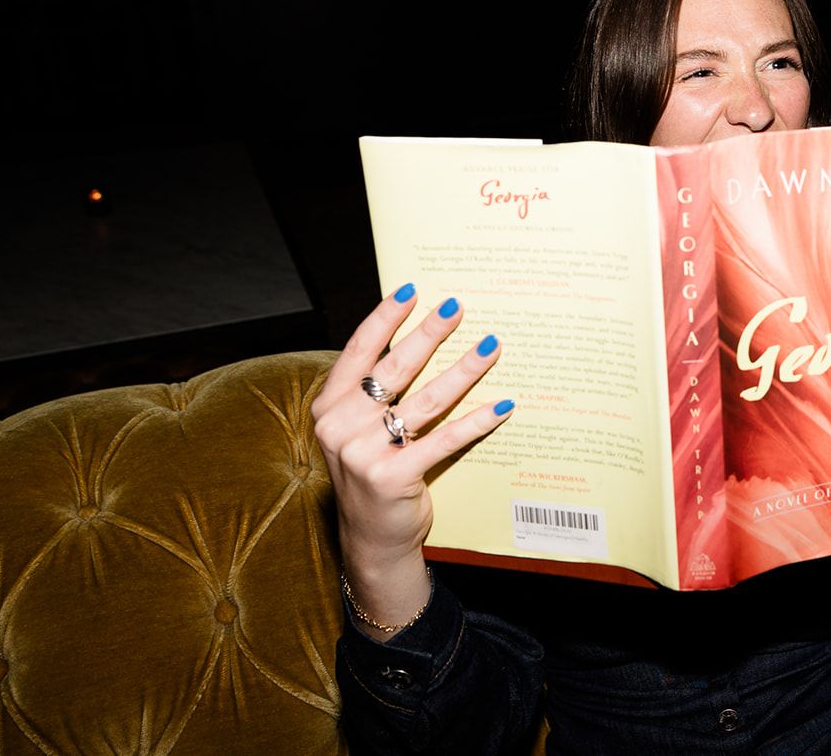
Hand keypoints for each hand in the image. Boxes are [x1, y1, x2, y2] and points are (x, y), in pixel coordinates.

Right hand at [311, 285, 513, 635]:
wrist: (372, 538)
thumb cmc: (375, 472)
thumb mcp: (360, 429)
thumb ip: (376, 392)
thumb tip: (419, 338)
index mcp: (328, 407)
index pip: (359, 351)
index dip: (385, 318)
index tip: (412, 291)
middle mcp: (339, 426)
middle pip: (395, 368)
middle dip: (430, 334)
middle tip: (458, 308)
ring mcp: (363, 453)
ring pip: (425, 400)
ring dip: (464, 370)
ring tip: (490, 346)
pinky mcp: (393, 477)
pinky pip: (443, 439)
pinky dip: (476, 420)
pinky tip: (501, 405)